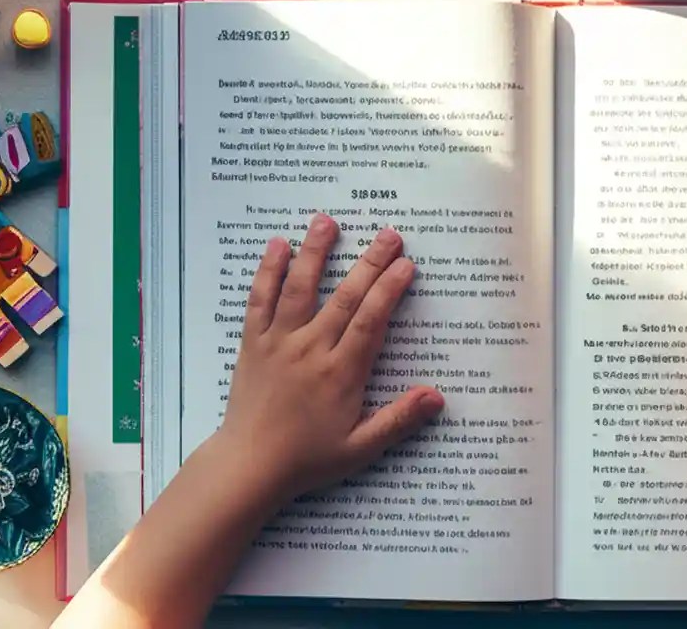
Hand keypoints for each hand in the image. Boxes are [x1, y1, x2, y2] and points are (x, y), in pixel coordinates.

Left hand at [215, 214, 444, 504]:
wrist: (249, 465)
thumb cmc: (307, 459)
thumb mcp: (360, 447)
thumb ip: (399, 420)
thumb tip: (437, 397)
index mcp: (341, 373)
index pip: (371, 321)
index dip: (390, 290)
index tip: (406, 265)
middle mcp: (311, 349)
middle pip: (345, 297)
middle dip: (369, 262)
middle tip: (389, 234)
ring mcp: (279, 342)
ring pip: (300, 288)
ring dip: (316, 252)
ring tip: (328, 221)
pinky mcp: (253, 343)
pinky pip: (259, 301)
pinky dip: (268, 272)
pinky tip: (278, 246)